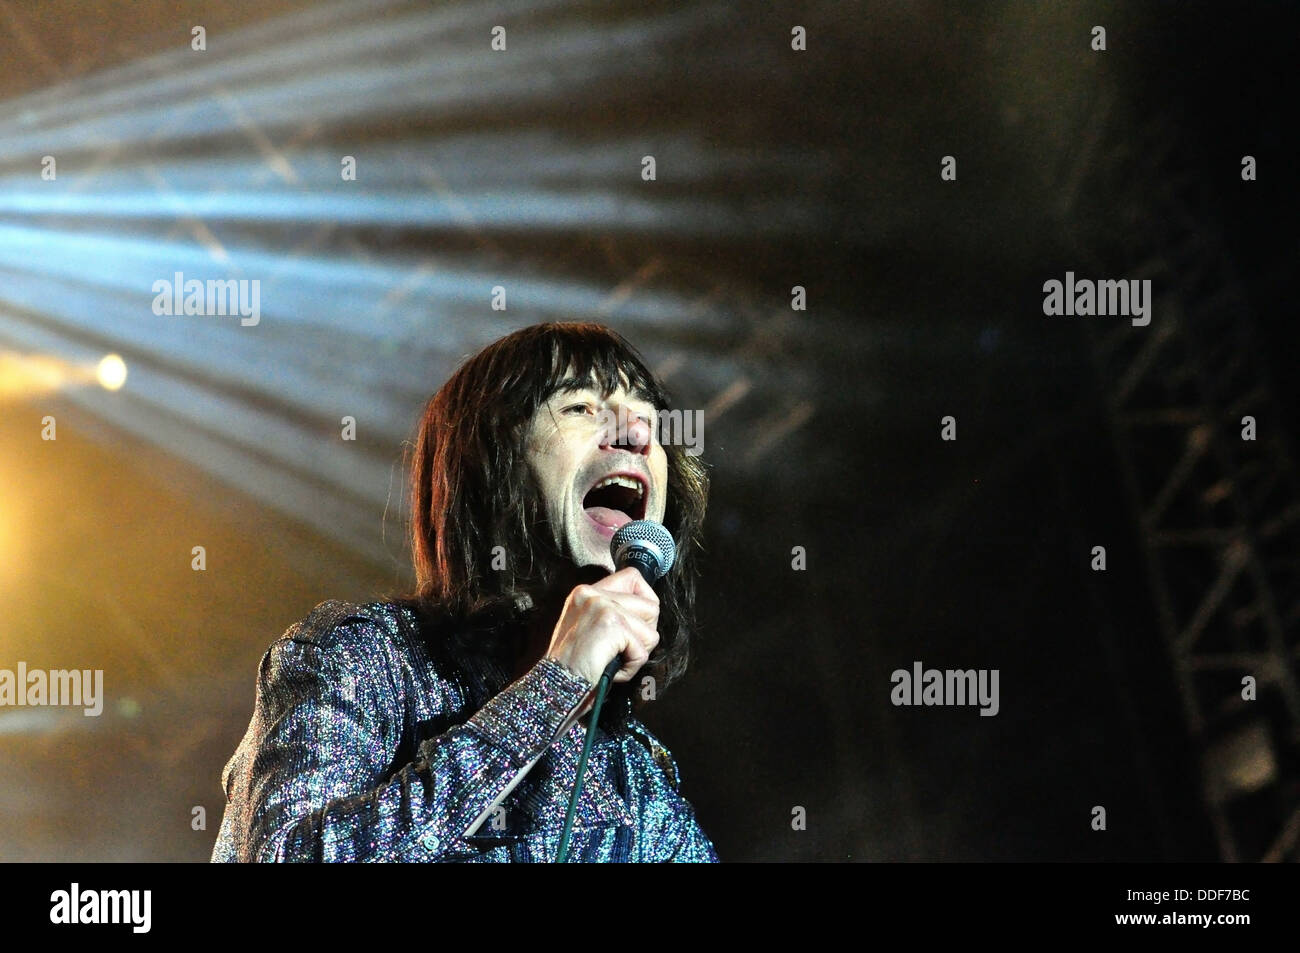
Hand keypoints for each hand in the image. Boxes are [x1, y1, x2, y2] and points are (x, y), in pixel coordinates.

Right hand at [545, 567, 660, 691]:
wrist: (555, 688)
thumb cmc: (573, 668)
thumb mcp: (587, 629)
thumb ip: (612, 613)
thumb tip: (649, 611)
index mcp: (585, 592)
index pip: (633, 576)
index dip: (645, 601)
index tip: (636, 626)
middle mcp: (592, 593)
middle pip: (651, 605)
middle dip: (644, 635)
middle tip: (620, 651)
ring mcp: (602, 607)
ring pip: (650, 631)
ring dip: (636, 654)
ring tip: (611, 661)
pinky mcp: (611, 625)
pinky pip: (642, 651)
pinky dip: (630, 668)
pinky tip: (610, 670)